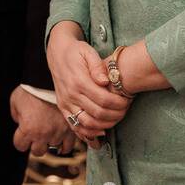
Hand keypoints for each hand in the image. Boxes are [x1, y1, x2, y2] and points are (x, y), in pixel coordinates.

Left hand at [10, 87, 76, 156]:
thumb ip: (15, 115)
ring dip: (49, 141)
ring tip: (49, 131)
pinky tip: (60, 140)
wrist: (50, 81)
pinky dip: (64, 145)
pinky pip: (67, 146)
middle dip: (35, 143)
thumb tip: (19, 122)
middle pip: (37, 151)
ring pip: (53, 148)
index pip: (20, 146)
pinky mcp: (69, 130)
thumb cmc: (31, 90)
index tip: (22, 135)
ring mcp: (57, 133)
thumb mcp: (15, 101)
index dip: (20, 140)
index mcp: (27, 129)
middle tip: (36, 134)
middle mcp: (42, 135)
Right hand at [46, 21, 130, 147]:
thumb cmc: (76, 52)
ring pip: (87, 124)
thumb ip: (97, 66)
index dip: (118, 103)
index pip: (103, 100)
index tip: (127, 101)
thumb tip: (105, 81)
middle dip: (116, 115)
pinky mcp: (63, 108)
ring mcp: (65, 103)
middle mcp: (71, 95)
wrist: (57, 54)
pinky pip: (75, 126)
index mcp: (79, 81)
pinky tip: (101, 131)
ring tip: (116, 119)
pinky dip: (88, 133)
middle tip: (125, 110)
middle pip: (97, 114)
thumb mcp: (88, 51)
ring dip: (105, 125)